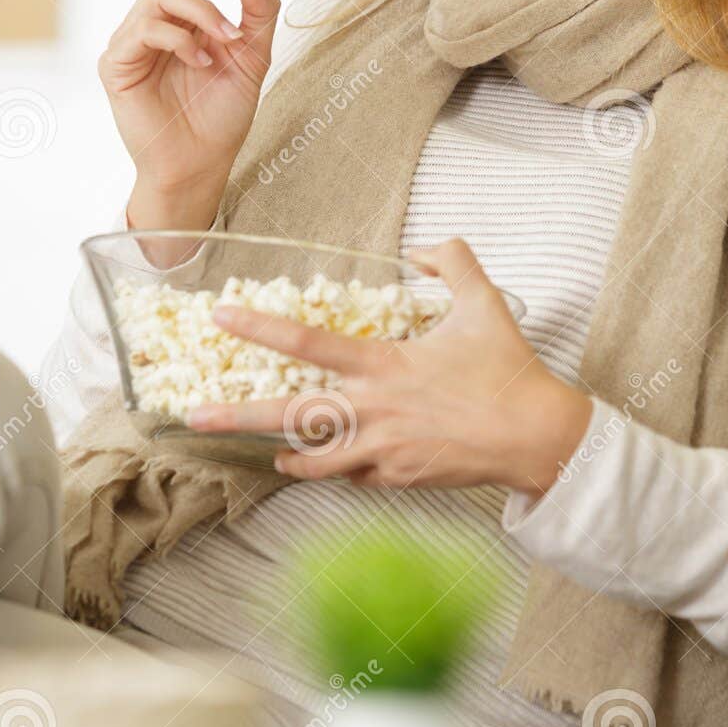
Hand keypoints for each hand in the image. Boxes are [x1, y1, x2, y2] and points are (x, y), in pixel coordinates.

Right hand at [98, 0, 280, 194]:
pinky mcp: (117, 62)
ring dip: (203, 9)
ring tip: (228, 40)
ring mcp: (134, 38)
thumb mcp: (253, 57)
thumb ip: (257, 12)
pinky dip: (181, 40)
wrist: (200, 166)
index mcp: (185, 11)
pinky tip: (201, 63)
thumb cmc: (222, 115)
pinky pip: (146, 29)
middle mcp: (156, 18)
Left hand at [186, 238, 593, 496]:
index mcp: (383, 365)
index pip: (306, 344)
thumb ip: (453, 262)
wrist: (535, 437)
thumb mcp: (484, 303)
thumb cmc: (509, 371)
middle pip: (288, 417)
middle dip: (234, 416)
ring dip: (286, 457)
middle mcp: (372, 411)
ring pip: (314, 461)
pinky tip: (336, 464)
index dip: (258, 329)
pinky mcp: (398, 480)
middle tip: (192, 416)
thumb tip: (427, 246)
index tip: (221, 317)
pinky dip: (343, 470)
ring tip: (266, 454)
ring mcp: (382, 451)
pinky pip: (356, 477)